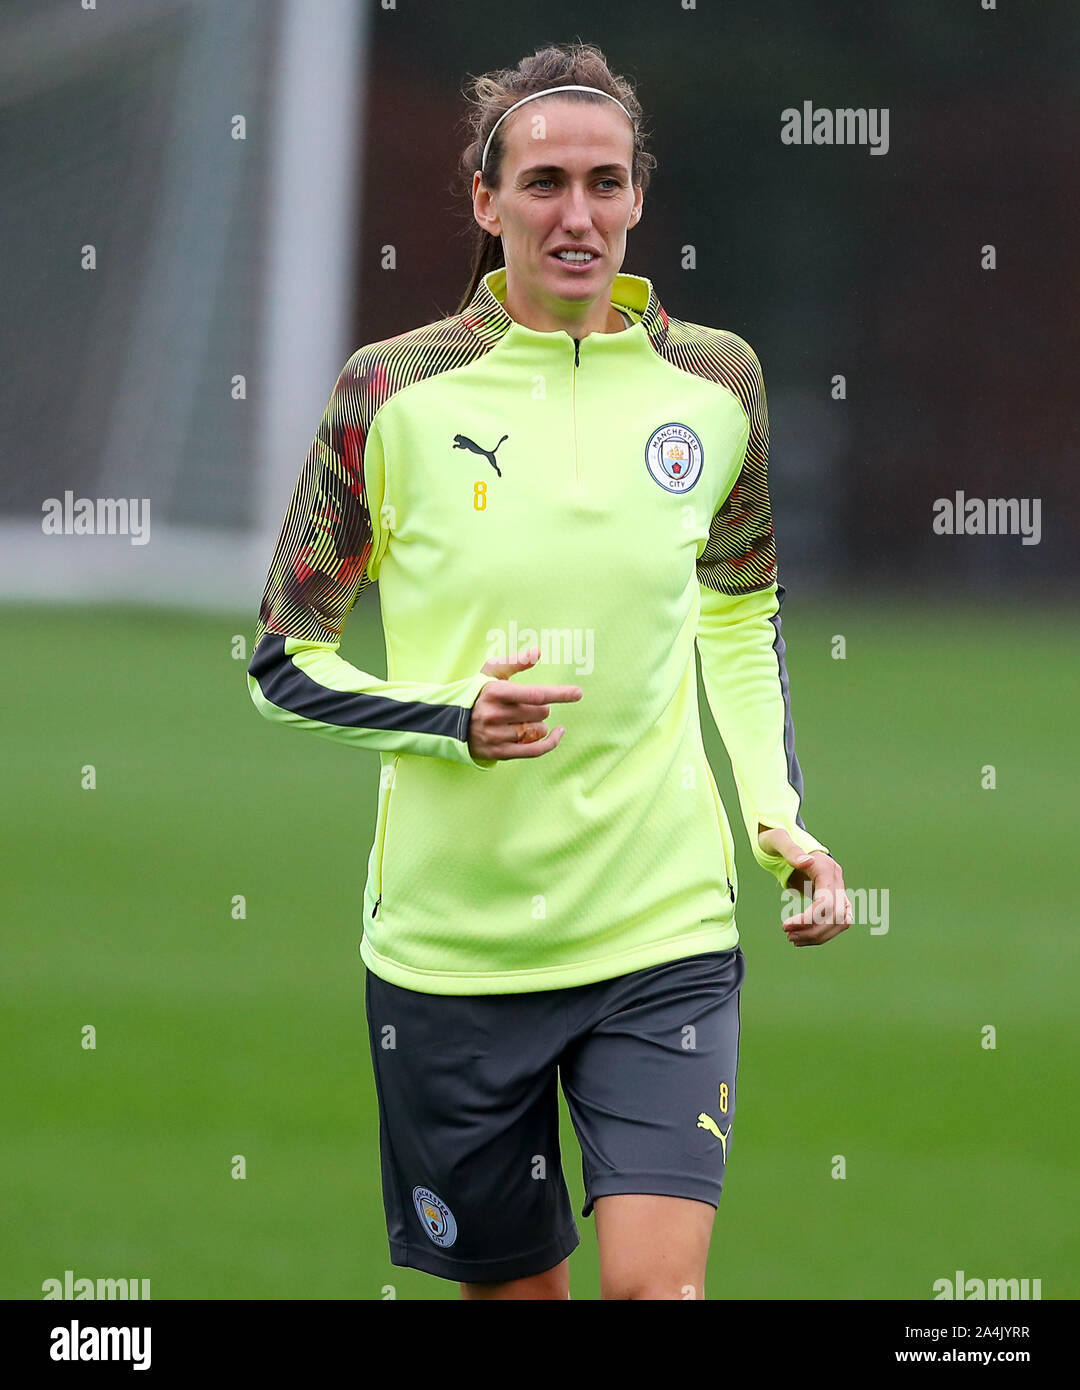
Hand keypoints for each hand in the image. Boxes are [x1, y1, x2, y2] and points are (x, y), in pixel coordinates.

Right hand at [468, 646, 582, 760]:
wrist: (450, 723)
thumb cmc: (479, 693)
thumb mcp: (491, 673)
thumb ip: (515, 661)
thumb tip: (537, 652)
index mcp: (495, 692)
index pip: (534, 694)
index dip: (559, 693)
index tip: (578, 692)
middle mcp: (494, 714)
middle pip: (539, 712)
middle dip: (542, 708)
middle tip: (531, 706)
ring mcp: (496, 735)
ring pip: (537, 731)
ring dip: (540, 725)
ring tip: (527, 720)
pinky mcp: (498, 752)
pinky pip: (534, 751)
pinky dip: (550, 743)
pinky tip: (557, 734)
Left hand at [757, 825, 851, 947]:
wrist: (785, 842)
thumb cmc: (777, 841)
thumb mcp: (777, 840)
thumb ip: (790, 850)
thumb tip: (805, 862)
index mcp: (825, 868)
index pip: (827, 902)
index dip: (809, 918)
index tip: (785, 926)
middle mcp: (836, 879)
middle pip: (836, 916)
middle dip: (812, 930)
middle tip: (787, 935)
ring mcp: (838, 889)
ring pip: (840, 922)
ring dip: (818, 936)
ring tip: (792, 939)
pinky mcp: (834, 898)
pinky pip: (836, 922)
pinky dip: (822, 933)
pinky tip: (802, 937)